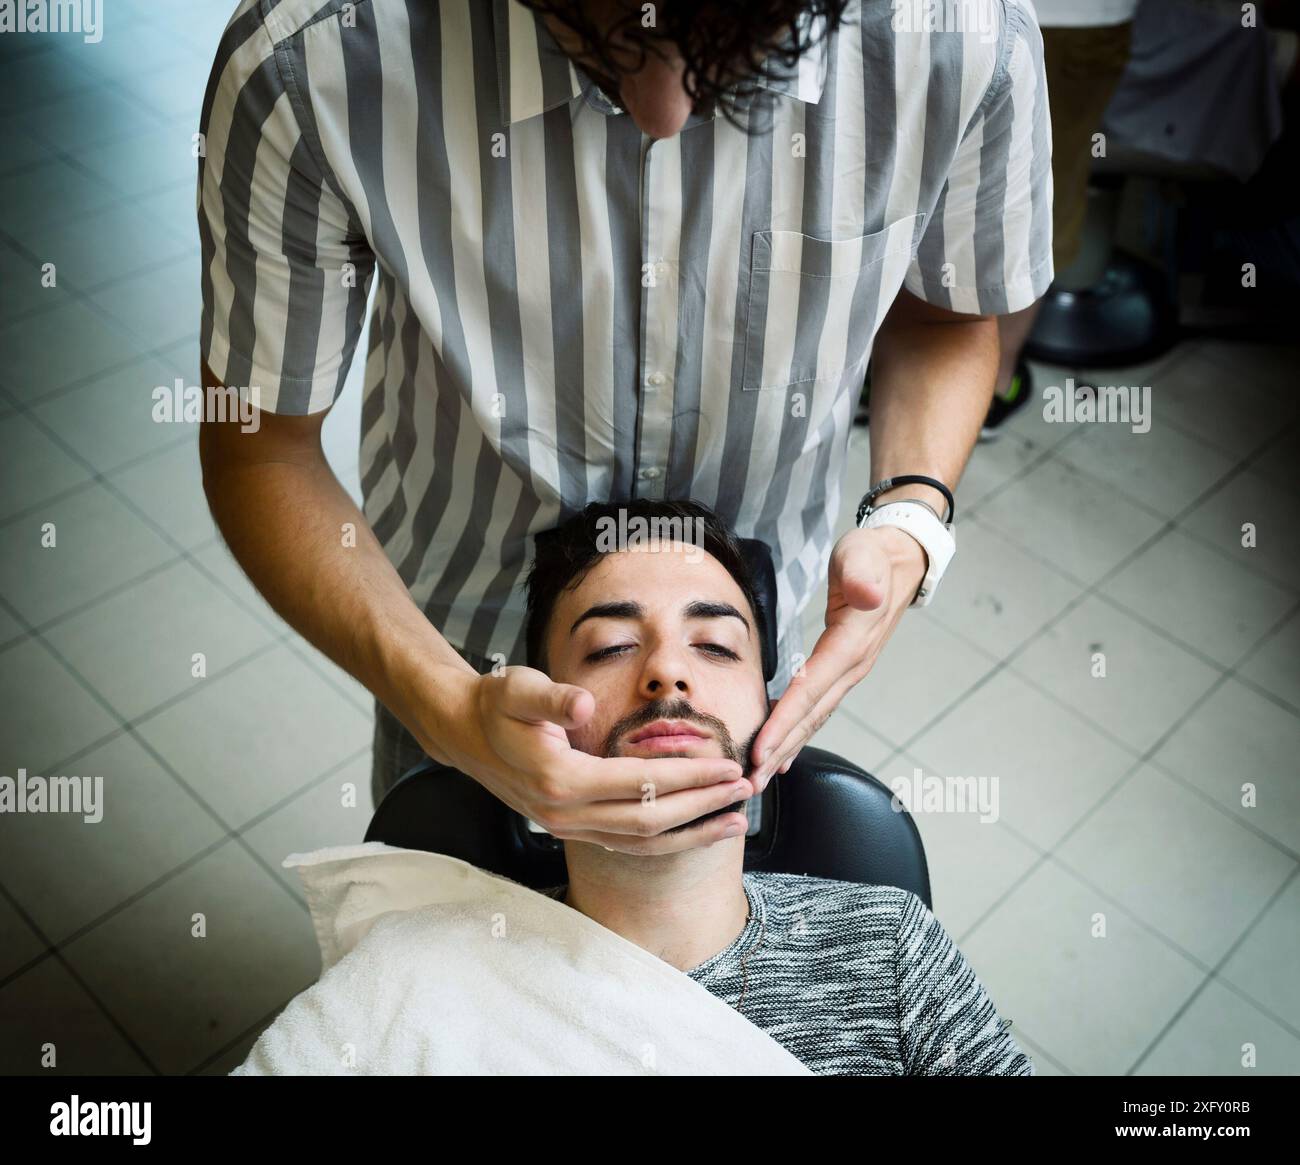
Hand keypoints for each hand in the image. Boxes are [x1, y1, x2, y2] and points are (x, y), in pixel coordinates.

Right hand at [418, 665, 749, 854]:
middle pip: (650, 820)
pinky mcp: (572, 829)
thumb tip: (586, 702)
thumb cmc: (498, 703)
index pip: (640, 783)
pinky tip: (696, 830)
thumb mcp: (518, 687)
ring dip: (693, 832)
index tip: (728, 766)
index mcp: (560, 779)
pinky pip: (628, 844)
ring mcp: (568, 827)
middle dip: (703, 806)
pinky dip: (668, 840)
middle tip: (745, 790)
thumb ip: (552, 696)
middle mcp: (566, 813)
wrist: (465, 733)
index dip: (689, 777)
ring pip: (642, 842)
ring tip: (736, 820)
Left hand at [748, 525, 925, 789]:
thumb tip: (867, 595)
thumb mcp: (867, 554)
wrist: (899, 560)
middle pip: (811, 716)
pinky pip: (815, 708)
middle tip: (750, 781)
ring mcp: (848, 671)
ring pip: (813, 718)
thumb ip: (864, 574)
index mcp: (852, 643)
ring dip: (785, 749)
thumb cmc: (873, 554)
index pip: (813, 689)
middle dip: (779, 750)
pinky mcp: (841, 670)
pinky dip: (796, 732)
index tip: (760, 750)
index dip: (786, 721)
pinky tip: (778, 751)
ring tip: (759, 777)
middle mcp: (852, 665)